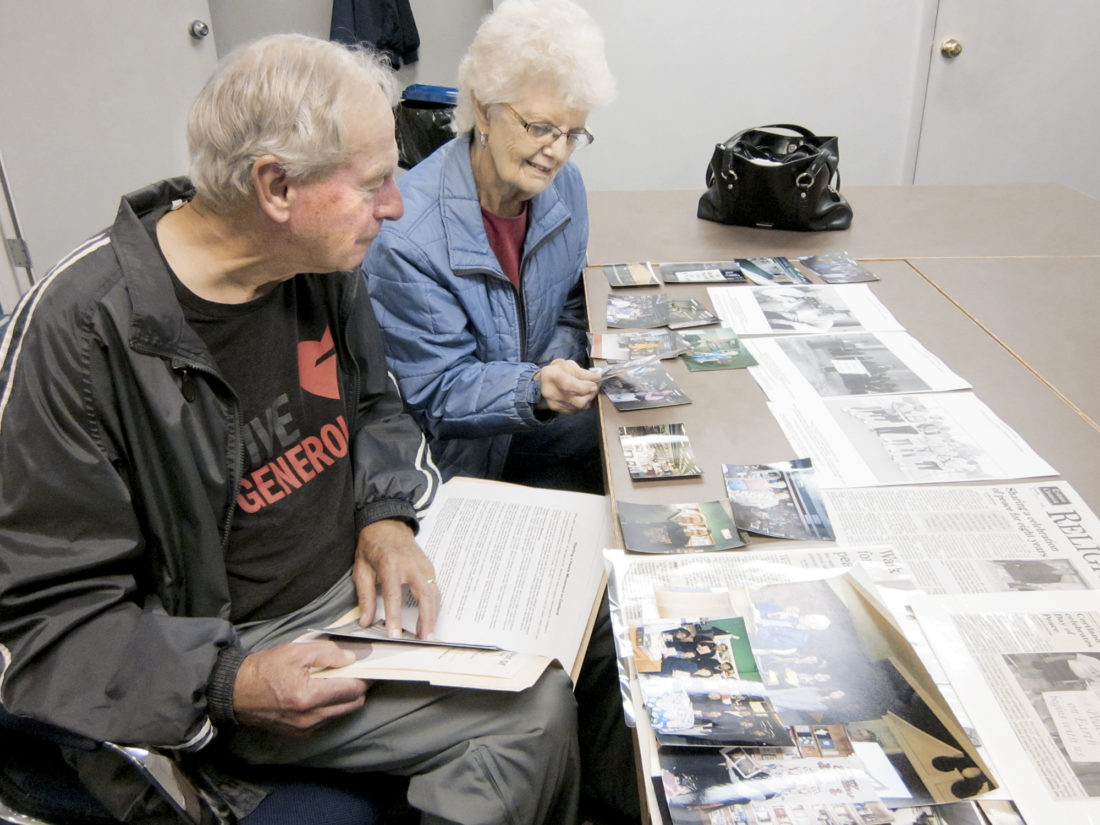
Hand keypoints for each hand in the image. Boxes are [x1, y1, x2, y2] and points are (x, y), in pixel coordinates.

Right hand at [232, 641, 367, 730]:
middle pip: (352, 705)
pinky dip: (332, 707)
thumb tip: (351, 660)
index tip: (369, 667)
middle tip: (355, 672)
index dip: (365, 677)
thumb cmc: (263, 669)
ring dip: (346, 698)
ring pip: (341, 714)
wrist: (235, 692)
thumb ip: (328, 653)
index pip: (353, 690)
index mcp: (309, 696)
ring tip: (338, 680)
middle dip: (359, 688)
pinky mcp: (299, 733)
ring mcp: (305, 729)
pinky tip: (324, 693)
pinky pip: (327, 720)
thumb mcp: (296, 651)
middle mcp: (310, 718)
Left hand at [352, 519, 439, 638]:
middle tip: (425, 638)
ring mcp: (423, 565)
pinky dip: (435, 606)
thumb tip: (366, 620)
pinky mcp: (429, 567)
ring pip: (434, 593)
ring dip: (433, 615)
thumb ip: (365, 596)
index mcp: (390, 564)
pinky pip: (435, 589)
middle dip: (426, 619)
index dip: (394, 617)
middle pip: (424, 595)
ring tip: (427, 634)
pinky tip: (430, 618)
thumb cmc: (373, 547)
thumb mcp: (361, 570)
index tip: (395, 634)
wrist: (387, 525)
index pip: (394, 595)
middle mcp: (411, 565)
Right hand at [534, 358, 599, 413]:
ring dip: (589, 398)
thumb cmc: (556, 371)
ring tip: (589, 390)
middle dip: (591, 392)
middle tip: (595, 385)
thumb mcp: (567, 365)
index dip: (585, 385)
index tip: (596, 381)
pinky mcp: (558, 410)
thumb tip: (597, 377)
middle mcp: (550, 391)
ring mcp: (554, 403)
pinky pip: (577, 409)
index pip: (569, 384)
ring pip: (579, 406)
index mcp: (550, 375)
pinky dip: (583, 403)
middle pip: (577, 399)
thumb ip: (582, 372)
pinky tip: (582, 395)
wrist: (542, 383)